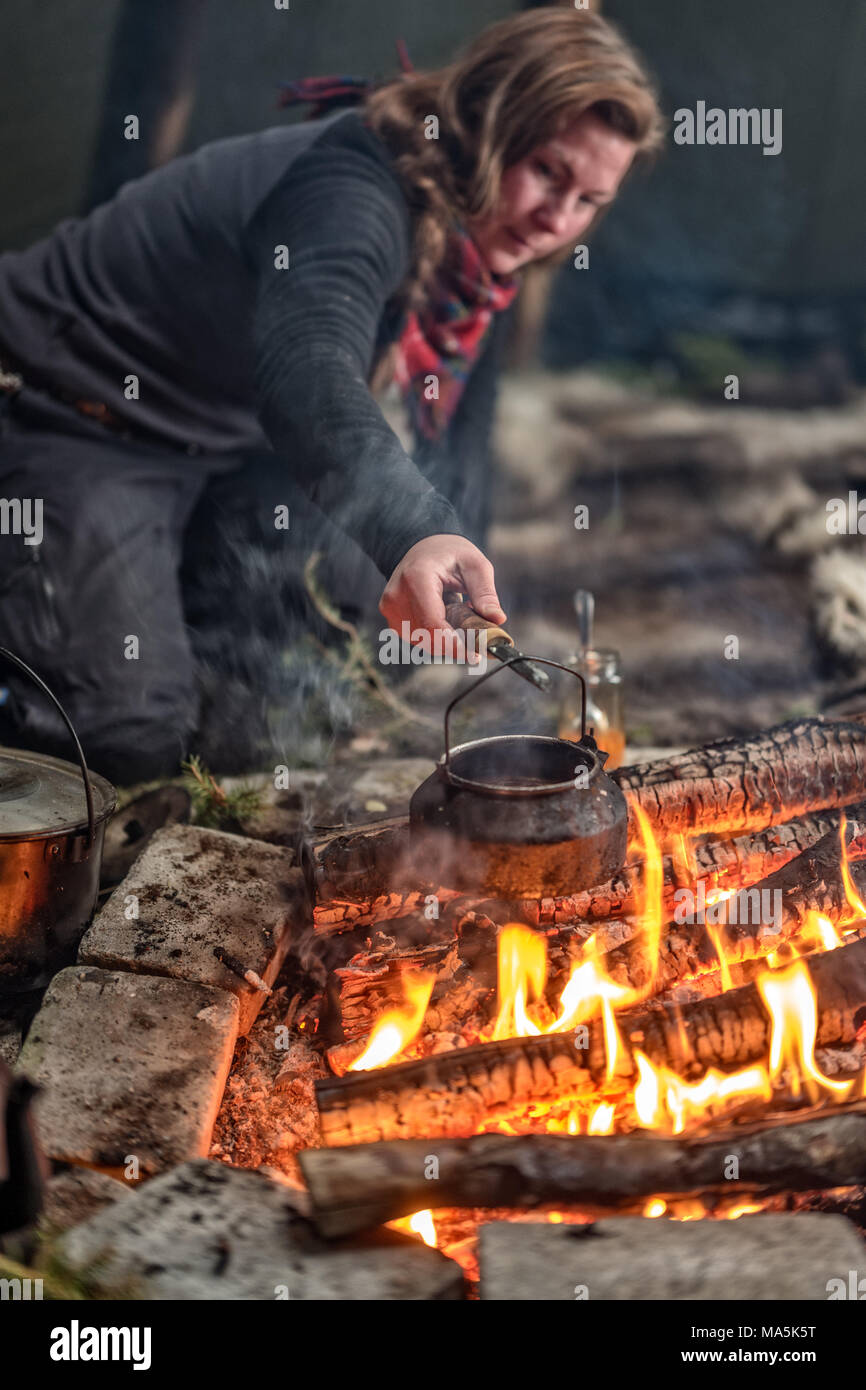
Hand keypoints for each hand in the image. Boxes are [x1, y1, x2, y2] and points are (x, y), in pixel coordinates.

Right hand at [379, 534, 505, 660]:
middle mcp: (397, 596)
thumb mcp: (475, 565)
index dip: (455, 645)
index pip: (433, 625)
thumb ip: (485, 593)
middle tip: (477, 637)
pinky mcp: (391, 617)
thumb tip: (497, 619)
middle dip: (455, 644)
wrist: (422, 546)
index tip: (476, 654)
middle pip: (428, 638)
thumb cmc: (448, 553)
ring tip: (456, 615)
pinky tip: (443, 617)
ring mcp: (391, 608)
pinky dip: (434, 635)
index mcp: (416, 578)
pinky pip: (416, 638)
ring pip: (423, 642)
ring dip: (445, 639)